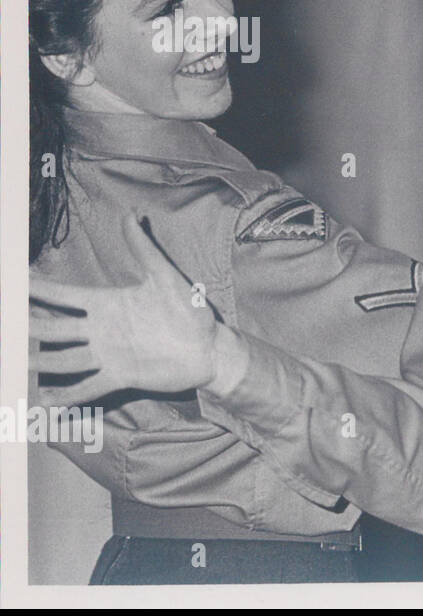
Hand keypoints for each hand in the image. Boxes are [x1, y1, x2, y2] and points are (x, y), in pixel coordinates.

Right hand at [29, 213, 222, 405]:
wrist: (210, 347)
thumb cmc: (188, 310)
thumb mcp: (165, 275)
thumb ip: (144, 248)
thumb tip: (132, 213)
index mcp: (107, 304)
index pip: (63, 296)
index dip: (37, 289)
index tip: (15, 281)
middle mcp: (101, 330)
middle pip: (54, 328)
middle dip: (28, 326)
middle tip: (8, 327)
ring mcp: (109, 355)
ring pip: (64, 359)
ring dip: (40, 361)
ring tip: (17, 362)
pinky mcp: (121, 376)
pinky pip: (88, 387)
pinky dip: (66, 396)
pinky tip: (44, 402)